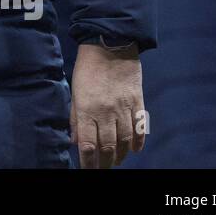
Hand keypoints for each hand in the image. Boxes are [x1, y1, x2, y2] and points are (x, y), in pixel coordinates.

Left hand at [70, 41, 145, 168]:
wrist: (111, 44)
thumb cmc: (88, 67)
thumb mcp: (75, 90)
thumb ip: (76, 117)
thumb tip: (75, 141)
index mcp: (88, 109)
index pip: (88, 145)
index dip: (88, 162)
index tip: (87, 170)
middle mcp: (107, 112)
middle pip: (108, 147)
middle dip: (105, 163)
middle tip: (102, 170)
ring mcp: (125, 108)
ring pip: (126, 141)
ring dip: (121, 156)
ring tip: (116, 162)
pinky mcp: (138, 102)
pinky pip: (140, 128)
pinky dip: (138, 142)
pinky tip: (134, 150)